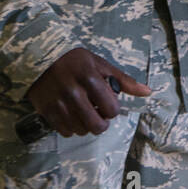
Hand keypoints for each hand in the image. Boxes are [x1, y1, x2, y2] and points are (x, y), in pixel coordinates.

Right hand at [27, 47, 151, 136]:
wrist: (39, 57)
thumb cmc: (74, 60)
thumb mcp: (99, 64)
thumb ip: (123, 80)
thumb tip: (147, 92)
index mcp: (90, 78)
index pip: (111, 109)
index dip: (112, 109)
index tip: (106, 102)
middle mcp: (73, 92)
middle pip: (97, 126)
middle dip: (101, 123)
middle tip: (97, 113)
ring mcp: (58, 103)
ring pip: (81, 130)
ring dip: (85, 125)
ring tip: (82, 111)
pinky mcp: (47, 111)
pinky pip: (66, 132)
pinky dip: (71, 127)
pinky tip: (70, 114)